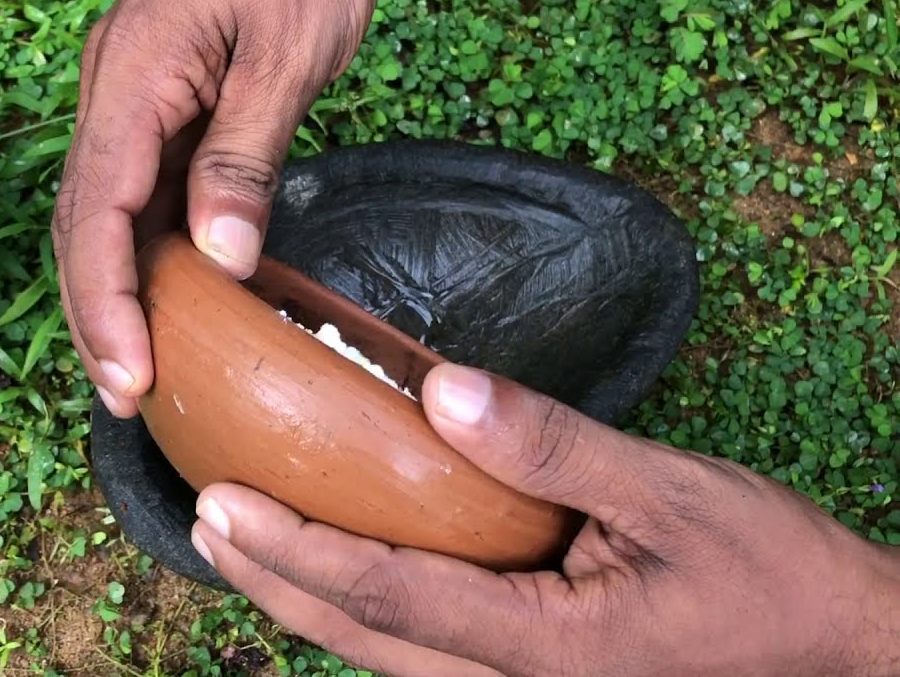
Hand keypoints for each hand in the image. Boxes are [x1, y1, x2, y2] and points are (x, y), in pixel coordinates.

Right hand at [51, 0, 379, 417]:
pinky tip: (170, 298)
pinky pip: (145, 191)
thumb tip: (219, 258)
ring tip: (137, 368)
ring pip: (107, 213)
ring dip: (116, 291)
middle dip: (97, 312)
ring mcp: (138, 100)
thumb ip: (245, 155)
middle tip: (127, 396)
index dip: (106, 301)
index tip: (130, 373)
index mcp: (135, 81)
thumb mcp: (288, 50)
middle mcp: (118, 95)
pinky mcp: (169, 105)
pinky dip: (150, 252)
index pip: (99, 212)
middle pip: (84, 222)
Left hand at [190, 362, 899, 676]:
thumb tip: (443, 393)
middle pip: (363, 639)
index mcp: (544, 647)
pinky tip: (342, 555)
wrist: (837, 648)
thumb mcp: (669, 496)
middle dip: (275, 585)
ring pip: (385, 649)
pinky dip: (365, 598)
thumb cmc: (769, 575)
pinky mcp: (535, 666)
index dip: (296, 554)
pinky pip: (425, 640)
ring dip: (308, 596)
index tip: (223, 509)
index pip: (390, 596)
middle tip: (205, 521)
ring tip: (244, 539)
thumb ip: (551, 447)